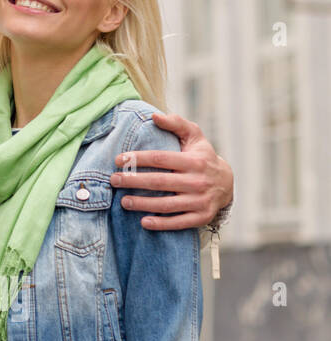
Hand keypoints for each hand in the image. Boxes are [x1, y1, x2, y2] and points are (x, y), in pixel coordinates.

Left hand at [108, 112, 233, 230]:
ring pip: (167, 205)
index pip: (161, 159)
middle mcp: (198, 181)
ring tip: (123, 201)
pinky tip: (143, 222)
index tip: (118, 160)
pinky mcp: (202, 217)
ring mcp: (200, 201)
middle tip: (113, 180)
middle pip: (160, 182)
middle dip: (133, 181)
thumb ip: (176, 124)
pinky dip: (162, 224)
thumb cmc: (202, 157)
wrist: (227, 183)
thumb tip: (154, 116)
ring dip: (143, 204)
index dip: (138, 158)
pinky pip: (179, 222)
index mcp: (194, 161)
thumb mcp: (194, 137)